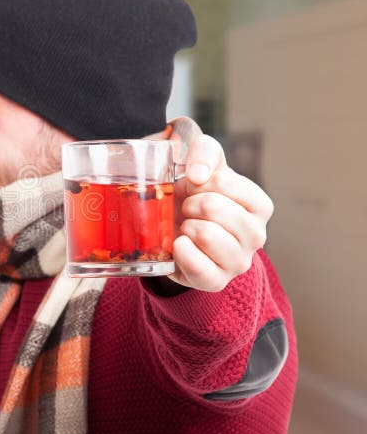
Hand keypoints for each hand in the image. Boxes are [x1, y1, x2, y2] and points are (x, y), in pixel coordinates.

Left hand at [168, 134, 274, 291]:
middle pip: (214, 208)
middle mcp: (257, 235)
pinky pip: (198, 267)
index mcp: (259, 205)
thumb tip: (198, 175)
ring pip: (208, 235)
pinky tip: (179, 245)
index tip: (196, 188)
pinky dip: (182, 252)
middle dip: (190, 204)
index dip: (199, 182)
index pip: (224, 183)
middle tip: (188, 210)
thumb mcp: (202, 163)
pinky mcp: (216, 282)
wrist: (174, 230)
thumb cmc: (194, 194)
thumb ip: (205, 151)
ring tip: (186, 228)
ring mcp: (239, 262)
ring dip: (186, 227)